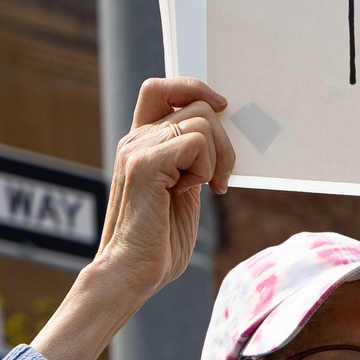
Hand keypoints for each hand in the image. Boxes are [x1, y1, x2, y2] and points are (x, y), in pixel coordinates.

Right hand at [34, 77, 233, 359]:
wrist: (135, 272)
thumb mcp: (183, 190)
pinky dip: (207, 168)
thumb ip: (191, 160)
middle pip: (196, 104)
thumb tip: (221, 131)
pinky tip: (193, 192)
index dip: (193, 86)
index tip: (221, 107)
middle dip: (225, 141)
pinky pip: (197, 142)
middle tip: (219, 180)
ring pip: (202, 121)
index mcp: (141, 142)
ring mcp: (136, 149)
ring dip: (218, 158)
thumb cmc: (160, 241)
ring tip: (205, 188)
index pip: (160, 88)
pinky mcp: (144, 164)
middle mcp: (134, 139)